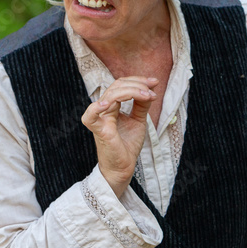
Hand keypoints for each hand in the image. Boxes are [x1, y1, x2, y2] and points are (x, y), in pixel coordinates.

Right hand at [81, 76, 158, 196]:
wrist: (124, 167)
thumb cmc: (128, 145)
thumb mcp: (138, 120)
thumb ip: (142, 104)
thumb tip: (150, 89)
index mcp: (112, 106)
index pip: (121, 85)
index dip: (138, 80)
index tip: (155, 82)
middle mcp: (104, 109)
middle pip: (117, 86)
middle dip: (137, 84)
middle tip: (153, 89)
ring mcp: (100, 118)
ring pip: (111, 95)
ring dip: (131, 91)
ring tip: (147, 96)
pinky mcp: (99, 130)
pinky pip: (91, 116)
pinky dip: (97, 107)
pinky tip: (109, 103)